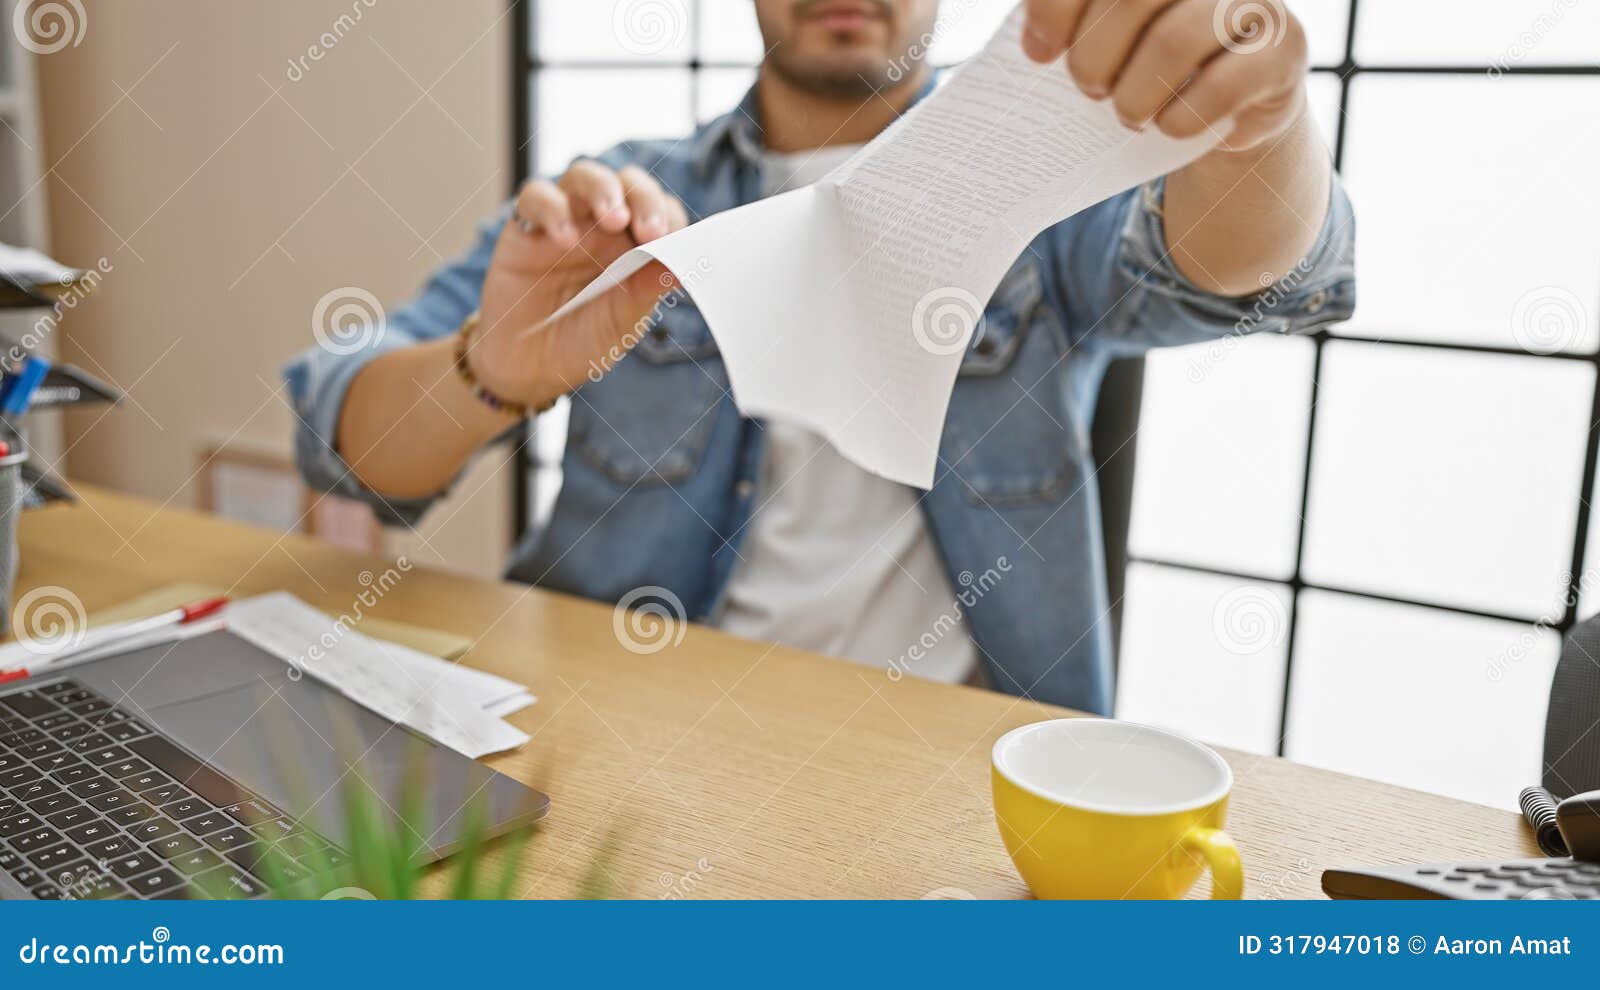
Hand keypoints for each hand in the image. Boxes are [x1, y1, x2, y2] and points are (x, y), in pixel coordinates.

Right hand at [471, 160, 689, 406]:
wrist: (531, 367)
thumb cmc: (583, 339)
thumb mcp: (624, 319)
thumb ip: (648, 288)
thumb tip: (685, 264)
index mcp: (635, 243)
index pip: (661, 210)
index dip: (669, 216)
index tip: (674, 240)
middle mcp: (602, 225)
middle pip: (627, 182)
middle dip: (643, 198)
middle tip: (649, 232)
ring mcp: (565, 221)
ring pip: (583, 176)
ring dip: (602, 190)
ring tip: (613, 220)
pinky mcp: (525, 228)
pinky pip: (535, 197)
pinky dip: (552, 209)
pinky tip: (564, 239)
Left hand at [1021, 0, 1308, 150]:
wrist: (1232, 108)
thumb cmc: (1155, 68)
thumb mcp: (1113, 42)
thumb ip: (1073, 30)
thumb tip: (1035, 45)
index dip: (1057, 6)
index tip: (1039, 54)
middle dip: (1094, 57)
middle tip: (1090, 91)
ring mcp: (1256, 2)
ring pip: (1174, 42)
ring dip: (1135, 96)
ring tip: (1128, 115)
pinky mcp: (1284, 51)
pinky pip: (1221, 87)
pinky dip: (1181, 118)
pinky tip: (1169, 127)